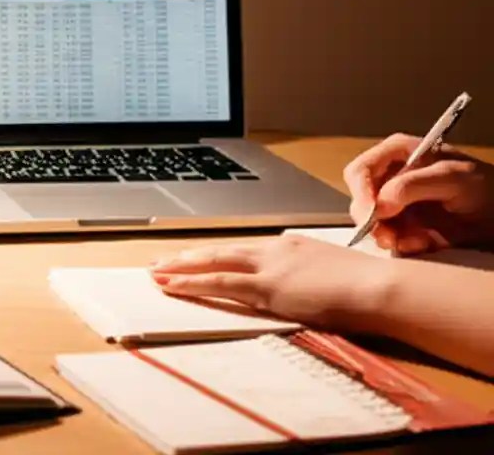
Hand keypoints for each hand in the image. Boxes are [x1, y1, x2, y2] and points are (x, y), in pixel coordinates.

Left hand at [149, 235, 392, 330]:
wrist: (381, 286)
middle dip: (187, 258)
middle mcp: (276, 250)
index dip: (215, 256)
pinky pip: (220, 284)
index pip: (243, 252)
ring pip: (213, 264)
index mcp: (292, 247)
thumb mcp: (334, 276)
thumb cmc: (369, 286)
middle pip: (221, 252)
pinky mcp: (268, 286)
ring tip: (155, 273)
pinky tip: (173, 286)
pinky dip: (193, 284)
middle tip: (160, 262)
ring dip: (181, 269)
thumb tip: (304, 290)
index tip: (195, 258)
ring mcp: (270, 267)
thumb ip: (312, 279)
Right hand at [342, 133, 493, 253]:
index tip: (374, 216)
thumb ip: (413, 184)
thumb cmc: (485, 188)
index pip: (360, 171)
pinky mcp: (403, 225)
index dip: (362, 193)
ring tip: (421, 240)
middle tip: (392, 237)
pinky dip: (403, 245)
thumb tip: (378, 204)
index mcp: (397, 153)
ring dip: (391, 236)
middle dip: (375, 221)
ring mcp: (395, 202)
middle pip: (360, 199)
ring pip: (372, 223)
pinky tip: (425, 243)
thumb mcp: (454, 178)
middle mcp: (391, 176)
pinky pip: (388, 238)